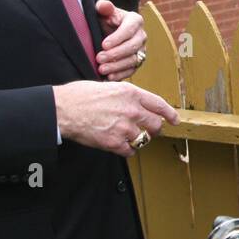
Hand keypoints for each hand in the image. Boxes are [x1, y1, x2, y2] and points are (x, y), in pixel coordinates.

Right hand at [53, 80, 178, 156]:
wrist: (64, 110)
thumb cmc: (81, 96)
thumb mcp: (109, 87)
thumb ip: (127, 96)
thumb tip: (138, 105)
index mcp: (131, 93)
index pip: (159, 104)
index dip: (169, 114)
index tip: (175, 120)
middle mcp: (132, 110)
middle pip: (155, 125)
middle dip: (154, 130)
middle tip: (148, 132)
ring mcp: (124, 127)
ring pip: (142, 139)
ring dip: (137, 140)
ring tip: (126, 136)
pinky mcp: (114, 142)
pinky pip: (130, 151)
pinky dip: (126, 150)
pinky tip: (118, 145)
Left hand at [96, 0, 145, 80]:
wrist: (109, 32)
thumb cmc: (106, 20)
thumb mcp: (104, 12)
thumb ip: (104, 7)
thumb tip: (103, 6)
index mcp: (135, 20)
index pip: (129, 30)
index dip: (117, 38)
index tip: (103, 45)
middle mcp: (141, 36)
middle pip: (132, 46)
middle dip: (116, 54)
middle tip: (99, 58)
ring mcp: (141, 50)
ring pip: (133, 60)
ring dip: (117, 66)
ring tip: (101, 69)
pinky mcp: (137, 62)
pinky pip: (132, 70)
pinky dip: (121, 74)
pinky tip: (109, 77)